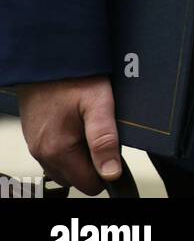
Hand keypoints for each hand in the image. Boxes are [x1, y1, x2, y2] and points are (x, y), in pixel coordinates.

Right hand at [15, 75, 122, 195]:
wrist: (47, 56)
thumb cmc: (72, 75)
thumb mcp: (98, 103)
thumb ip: (105, 139)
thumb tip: (112, 173)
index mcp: (59, 150)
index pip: (89, 184)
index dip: (106, 169)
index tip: (112, 146)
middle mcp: (43, 153)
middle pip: (77, 178)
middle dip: (93, 161)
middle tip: (99, 130)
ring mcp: (36, 146)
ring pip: (65, 167)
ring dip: (80, 154)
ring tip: (87, 125)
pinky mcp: (34, 136)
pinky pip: (55, 153)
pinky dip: (68, 145)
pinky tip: (75, 122)